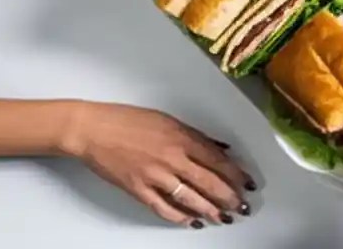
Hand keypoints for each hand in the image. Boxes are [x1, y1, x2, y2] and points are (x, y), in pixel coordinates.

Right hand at [64, 102, 254, 227]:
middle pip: (208, 182)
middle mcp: (172, 158)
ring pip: (189, 198)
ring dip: (209, 210)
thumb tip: (220, 148)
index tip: (248, 184)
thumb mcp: (168, 120)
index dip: (236, 175)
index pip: (218, 161)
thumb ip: (196, 136)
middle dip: (229, 197)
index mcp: (182, 138)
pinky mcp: (138, 190)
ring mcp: (155, 176)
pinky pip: (163, 207)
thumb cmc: (129, 120)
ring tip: (223, 218)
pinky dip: (179, 217)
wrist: (93, 129)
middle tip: (242, 207)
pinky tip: (191, 222)